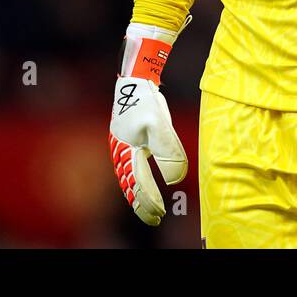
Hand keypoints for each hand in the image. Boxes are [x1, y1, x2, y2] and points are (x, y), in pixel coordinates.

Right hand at [108, 19, 189, 225]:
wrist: (135, 79)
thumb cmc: (145, 102)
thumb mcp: (159, 126)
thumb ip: (168, 153)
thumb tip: (174, 180)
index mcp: (127, 152)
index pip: (139, 184)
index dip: (150, 201)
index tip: (161, 213)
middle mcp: (122, 152)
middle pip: (130, 185)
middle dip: (143, 203)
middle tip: (157, 217)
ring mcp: (123, 146)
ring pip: (129, 177)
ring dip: (139, 194)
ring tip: (150, 207)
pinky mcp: (129, 139)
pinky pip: (131, 167)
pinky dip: (137, 180)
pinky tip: (144, 182)